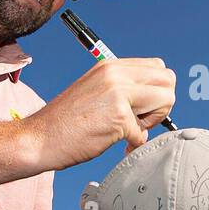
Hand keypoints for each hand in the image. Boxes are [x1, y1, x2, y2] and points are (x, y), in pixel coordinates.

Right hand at [25, 58, 174, 169]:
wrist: (40, 138)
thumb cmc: (67, 121)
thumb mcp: (97, 90)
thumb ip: (124, 87)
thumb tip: (156, 95)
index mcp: (111, 65)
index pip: (158, 67)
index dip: (156, 90)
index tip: (141, 107)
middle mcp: (116, 74)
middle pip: (168, 80)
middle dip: (161, 104)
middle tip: (140, 120)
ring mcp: (118, 93)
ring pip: (167, 101)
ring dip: (152, 121)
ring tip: (128, 129)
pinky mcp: (118, 117)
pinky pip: (144, 134)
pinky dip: (133, 144)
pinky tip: (117, 143)